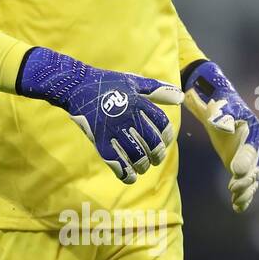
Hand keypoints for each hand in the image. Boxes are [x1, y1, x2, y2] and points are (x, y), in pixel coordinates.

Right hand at [17, 46, 182, 183]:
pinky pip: (115, 161)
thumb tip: (181, 97)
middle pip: (151, 142)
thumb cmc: (108, 83)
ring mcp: (113, 130)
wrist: (77, 86)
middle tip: (156, 159)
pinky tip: (130, 177)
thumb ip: (157, 90)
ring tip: (143, 168)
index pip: (161, 123)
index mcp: (138, 102)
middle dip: (157, 154)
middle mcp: (128, 117)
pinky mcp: (99, 140)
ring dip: (143, 165)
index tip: (165, 141)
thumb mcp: (134, 81)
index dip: (167, 135)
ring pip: (136, 154)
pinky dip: (125, 172)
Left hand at [182, 59, 258, 211]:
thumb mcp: (219, 107)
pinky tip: (237, 208)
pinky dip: (243, 196)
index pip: (251, 148)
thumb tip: (225, 126)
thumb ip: (222, 116)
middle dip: (245, 180)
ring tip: (236, 203)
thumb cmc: (219, 104)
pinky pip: (245, 184)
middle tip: (232, 188)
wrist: (218, 106)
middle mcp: (254, 147)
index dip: (245, 160)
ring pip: (251, 179)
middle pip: (254, 167)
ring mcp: (248, 158)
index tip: (236, 171)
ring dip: (245, 192)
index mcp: (253, 131)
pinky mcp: (240, 167)